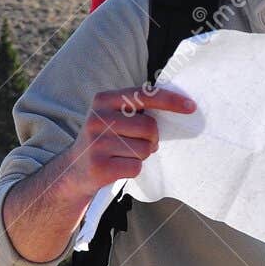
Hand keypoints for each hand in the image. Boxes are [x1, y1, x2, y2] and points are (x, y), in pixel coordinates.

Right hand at [62, 85, 195, 197]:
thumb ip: (136, 108)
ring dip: (141, 155)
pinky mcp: (100, 166)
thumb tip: (176, 107)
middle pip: (149, 126)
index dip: (170, 101)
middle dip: (152, 138)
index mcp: (103, 100)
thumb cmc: (104, 140)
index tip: (191, 107)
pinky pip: (136, 167)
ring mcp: (97, 143)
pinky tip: (118, 166)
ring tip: (124, 154)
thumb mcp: (112, 116)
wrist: (73, 170)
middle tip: (140, 143)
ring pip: (145, 149)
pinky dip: (133, 169)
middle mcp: (98, 118)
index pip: (144, 95)